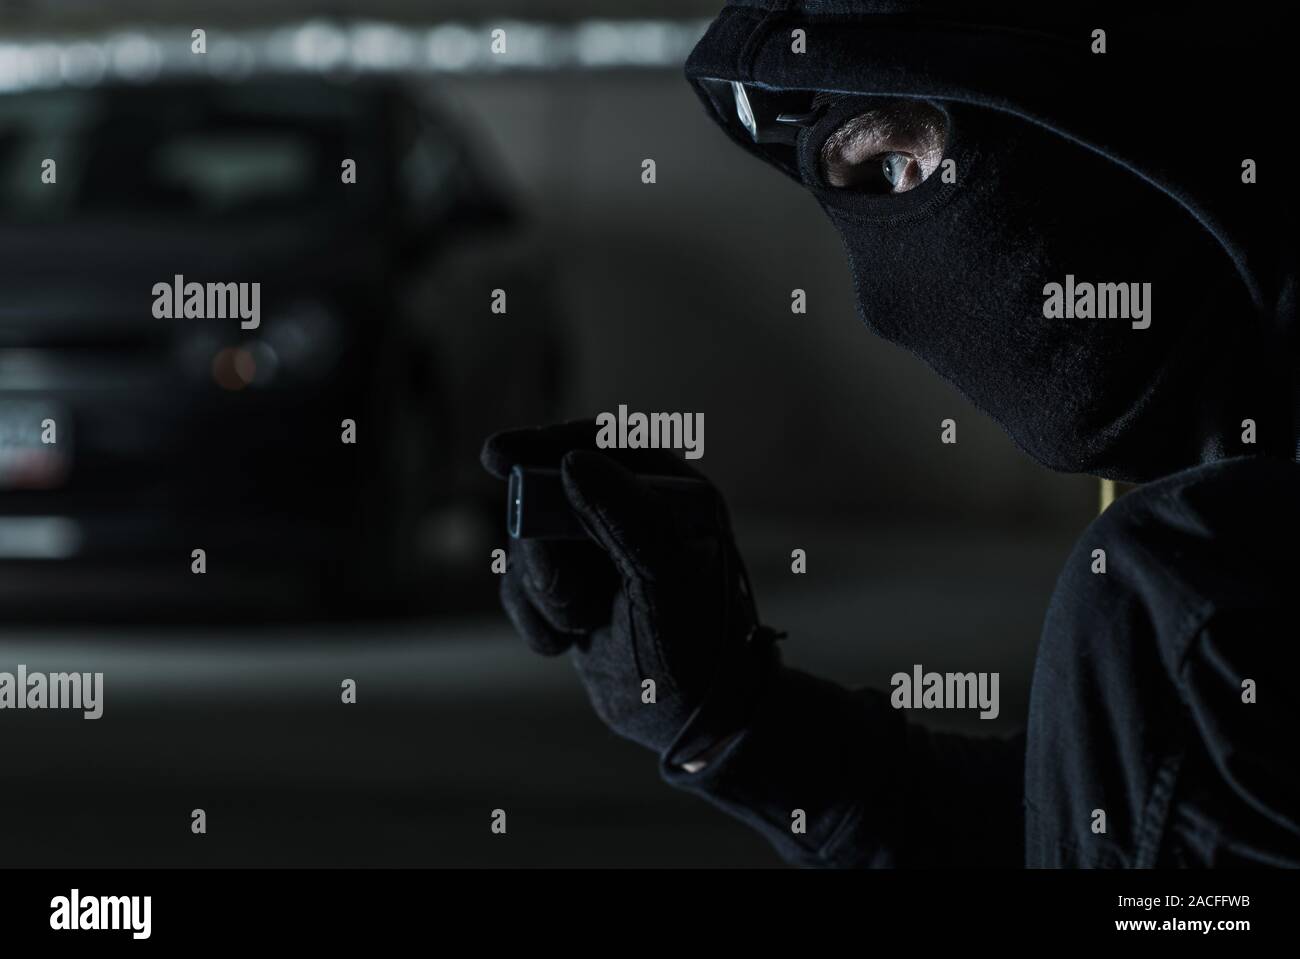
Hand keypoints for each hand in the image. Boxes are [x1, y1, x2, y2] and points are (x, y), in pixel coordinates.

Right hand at [481, 420, 780, 758]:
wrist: (695, 724)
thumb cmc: (699, 651)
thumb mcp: (666, 582)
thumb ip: (627, 518)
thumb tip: (574, 461)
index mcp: (672, 493)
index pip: (602, 443)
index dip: (545, 444)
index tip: (498, 457)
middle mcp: (633, 513)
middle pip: (549, 492)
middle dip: (541, 545)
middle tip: (558, 591)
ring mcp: (598, 551)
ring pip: (528, 542)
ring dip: (543, 590)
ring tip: (580, 626)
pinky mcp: (573, 589)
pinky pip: (521, 584)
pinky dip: (534, 616)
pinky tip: (566, 643)